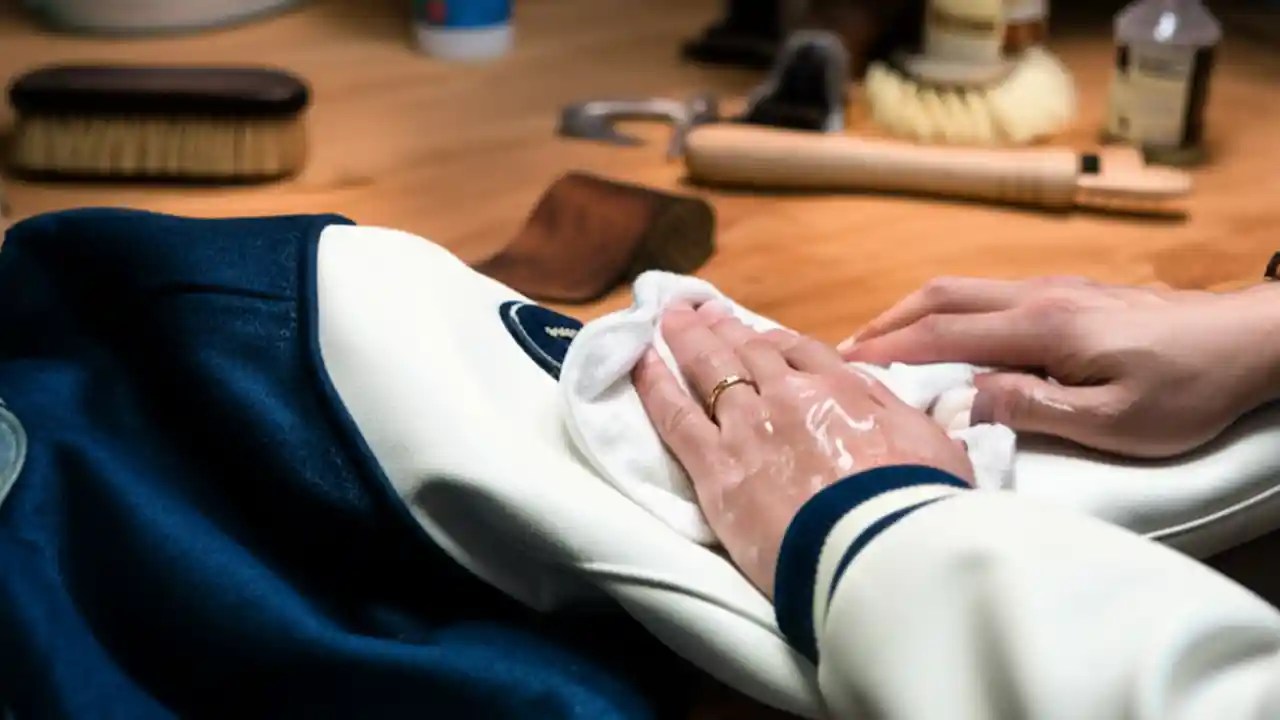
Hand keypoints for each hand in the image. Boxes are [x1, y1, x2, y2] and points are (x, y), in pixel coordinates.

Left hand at [633, 303, 972, 596]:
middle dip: (724, 329)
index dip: (776, 342)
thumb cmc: (917, 503)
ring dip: (688, 340)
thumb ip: (896, 409)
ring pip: (709, 371)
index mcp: (844, 389)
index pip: (802, 351)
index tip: (762, 340)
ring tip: (669, 319)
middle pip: (750, 352)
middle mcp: (790, 397)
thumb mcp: (932, 443)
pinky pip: (674, 415)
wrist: (879, 551)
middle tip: (701, 312)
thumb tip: (872, 393)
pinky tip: (638, 360)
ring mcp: (748, 429)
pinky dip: (653, 383)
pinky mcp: (716, 469)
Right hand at [842, 276, 1279, 457]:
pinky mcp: (1068, 294)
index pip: (943, 334)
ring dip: (912, 313)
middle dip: (886, 322)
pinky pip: (986, 294)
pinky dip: (945, 312)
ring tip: (879, 344)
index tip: (845, 367)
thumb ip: (1033, 407)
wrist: (1247, 341)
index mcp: (1042, 327)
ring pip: (962, 289)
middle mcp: (1037, 296)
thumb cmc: (1185, 389)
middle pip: (940, 296)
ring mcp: (1053, 289)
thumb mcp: (1113, 421)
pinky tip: (943, 336)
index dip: (889, 351)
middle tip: (845, 351)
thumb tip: (964, 399)